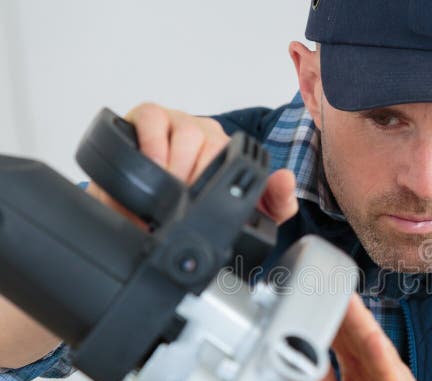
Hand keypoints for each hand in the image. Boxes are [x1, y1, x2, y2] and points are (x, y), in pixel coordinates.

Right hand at [86, 102, 297, 225]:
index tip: (214, 200)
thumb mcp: (242, 212)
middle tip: (186, 203)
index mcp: (228, 151)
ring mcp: (175, 123)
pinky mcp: (147, 117)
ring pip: (185, 130)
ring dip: (177, 164)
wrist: (144, 211)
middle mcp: (203, 133)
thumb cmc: (193, 203)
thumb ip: (275, 201)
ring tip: (170, 190)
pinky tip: (151, 165)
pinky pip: (152, 117)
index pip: (238, 154)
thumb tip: (286, 178)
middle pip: (208, 141)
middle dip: (197, 176)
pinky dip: (151, 142)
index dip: (226, 177)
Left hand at [306, 295, 431, 380]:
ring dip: (361, 322)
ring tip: (346, 299)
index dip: (324, 314)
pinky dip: (383, 358)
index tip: (306, 292)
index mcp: (357, 374)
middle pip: (356, 333)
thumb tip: (296, 360)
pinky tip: (374, 341)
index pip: (339, 336)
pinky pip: (392, 378)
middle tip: (320, 280)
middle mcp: (376, 373)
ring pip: (375, 347)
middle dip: (340, 307)